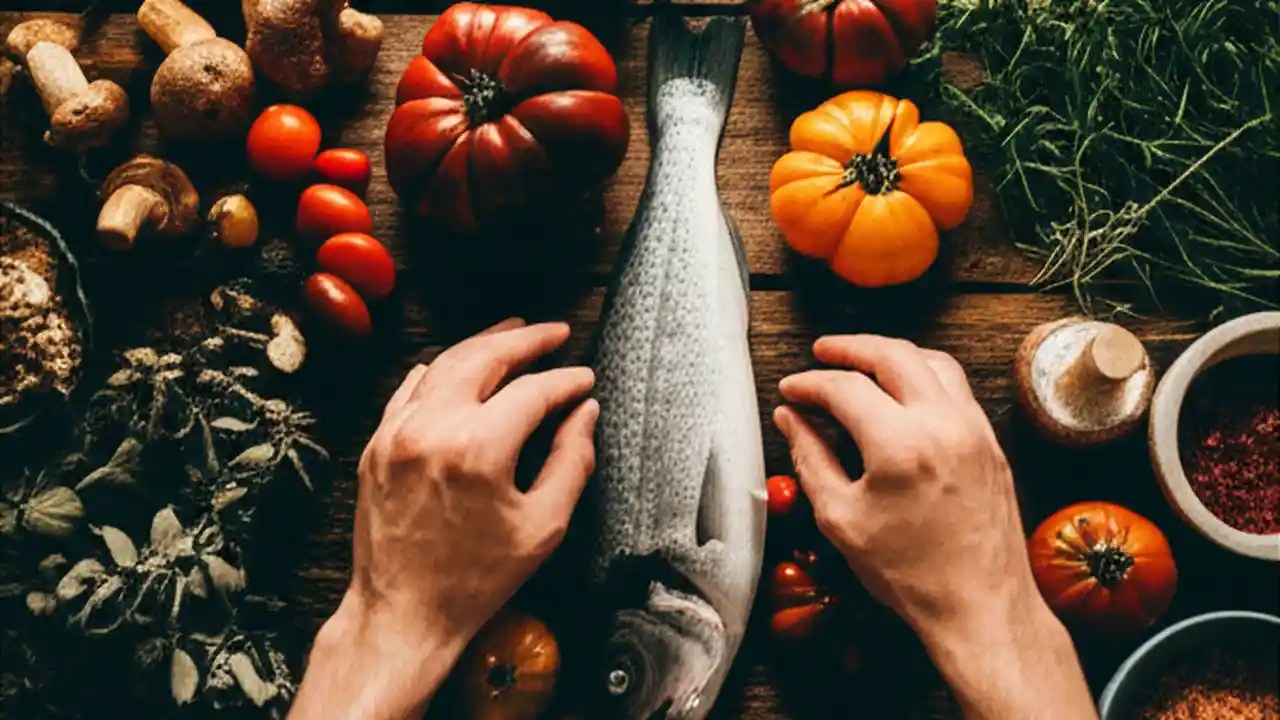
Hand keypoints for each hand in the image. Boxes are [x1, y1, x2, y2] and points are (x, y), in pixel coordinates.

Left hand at [291, 319, 597, 719]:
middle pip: (484, 358)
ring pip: (443, 365)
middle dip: (525, 341)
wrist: (402, 614)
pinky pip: (410, 390)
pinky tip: (458, 366)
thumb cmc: (475, 579)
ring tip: (513, 332)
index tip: (585, 380)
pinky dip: (439, 371)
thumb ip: (571, 461)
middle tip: (554, 332)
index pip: (533, 391)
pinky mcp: (377, 445)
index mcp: (478, 448)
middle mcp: (433, 428)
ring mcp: (397, 432)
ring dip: (481, 345)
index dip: (565, 380)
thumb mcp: (543, 527)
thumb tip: (584, 413)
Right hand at [775, 335, 1093, 719]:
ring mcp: (973, 430)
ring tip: (863, 363)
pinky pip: (956, 387)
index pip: (845, 388)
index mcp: (900, 445)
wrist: (981, 606)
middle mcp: (943, 425)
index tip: (791, 392)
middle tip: (822, 353)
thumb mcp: (841, 519)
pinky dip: (924, 374)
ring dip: (892, 354)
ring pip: (931, 361)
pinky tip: (903, 391)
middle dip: (849, 348)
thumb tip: (793, 420)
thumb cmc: (911, 574)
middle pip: (892, 355)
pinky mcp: (990, 442)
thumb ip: (811, 459)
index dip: (809, 384)